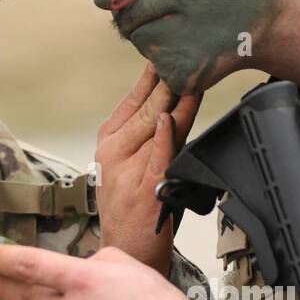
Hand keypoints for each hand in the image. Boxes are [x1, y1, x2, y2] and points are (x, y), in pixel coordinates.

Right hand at [94, 64, 201, 272]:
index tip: (169, 50)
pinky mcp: (145, 189)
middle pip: (146, 108)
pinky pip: (156, 157)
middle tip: (188, 53)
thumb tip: (171, 99)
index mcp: (107, 140)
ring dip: (174, 100)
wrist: (127, 249)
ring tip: (192, 75)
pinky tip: (168, 118)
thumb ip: (145, 132)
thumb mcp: (127, 162)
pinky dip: (162, 137)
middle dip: (169, 80)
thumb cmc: (133, 205)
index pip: (133, 99)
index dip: (152, 74)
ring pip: (154, 127)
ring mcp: (127, 170)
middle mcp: (113, 151)